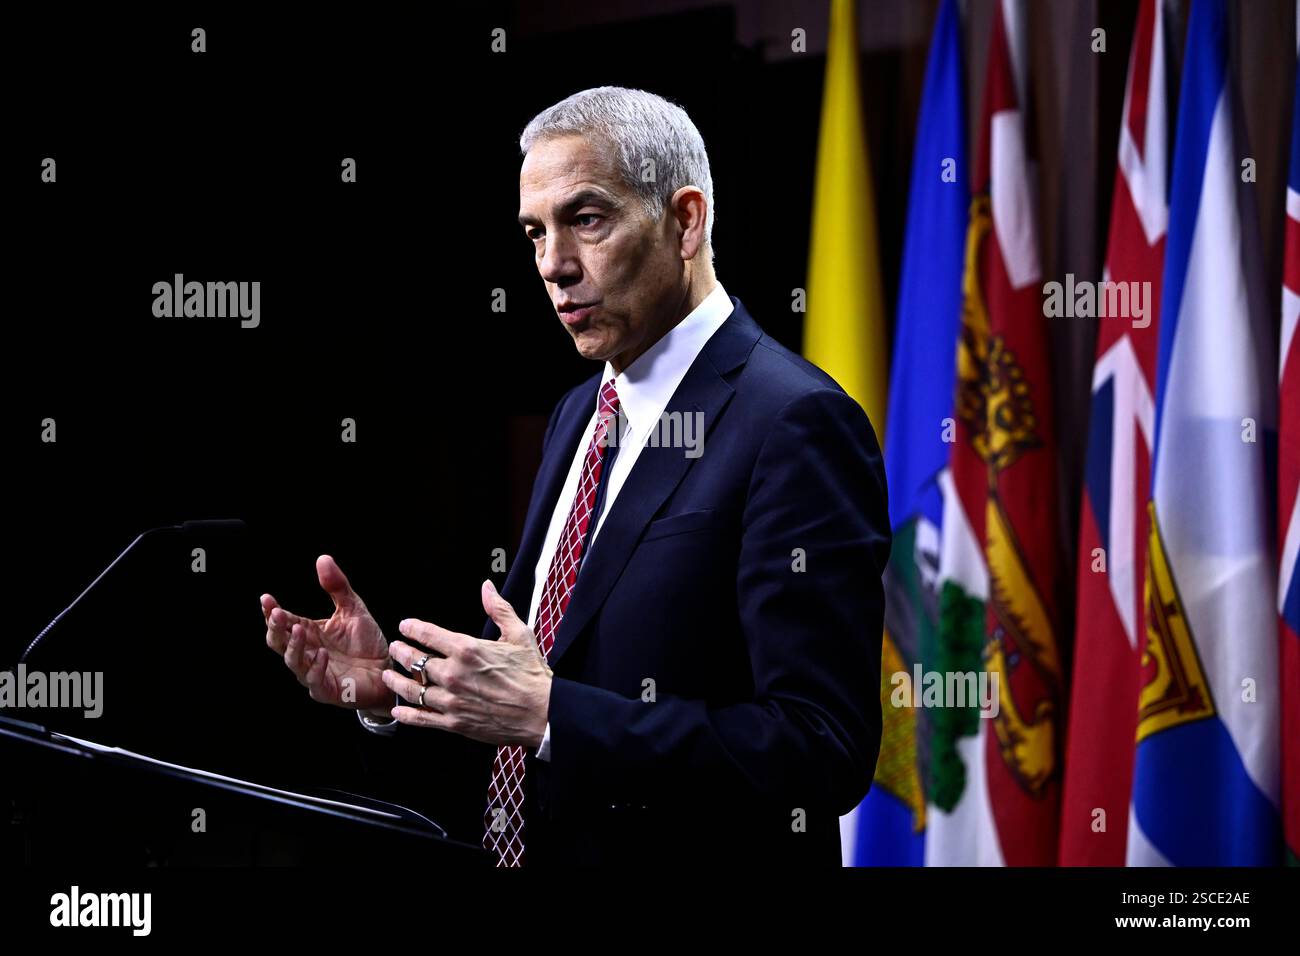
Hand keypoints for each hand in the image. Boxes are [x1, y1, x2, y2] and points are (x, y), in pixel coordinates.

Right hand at [261, 555, 390, 710]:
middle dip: (275, 628)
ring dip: (294, 646)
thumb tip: (323, 558)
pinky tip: (322, 655)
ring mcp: (313, 673)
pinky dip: (316, 668)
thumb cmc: (366, 642)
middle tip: (277, 613)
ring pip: (293, 662)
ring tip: (299, 630)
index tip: (266, 598)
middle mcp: (306, 653)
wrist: (387, 669)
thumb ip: (337, 587)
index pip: (283, 622)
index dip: (271, 611)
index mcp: (308, 633)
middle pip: (278, 642)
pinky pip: (315, 681)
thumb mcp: (353, 609)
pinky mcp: (327, 690)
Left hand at [383, 580, 551, 746]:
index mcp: (467, 649)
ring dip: (397, 681)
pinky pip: (422, 718)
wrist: (543, 712)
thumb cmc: (532, 674)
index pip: (428, 634)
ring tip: (389, 675)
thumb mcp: (519, 634)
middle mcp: (454, 674)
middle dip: (401, 652)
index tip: (406, 626)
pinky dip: (407, 714)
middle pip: (415, 660)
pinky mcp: (455, 723)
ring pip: (413, 689)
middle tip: (395, 649)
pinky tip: (398, 710)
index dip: (412, 628)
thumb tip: (487, 587)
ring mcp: (452, 700)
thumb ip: (499, 609)